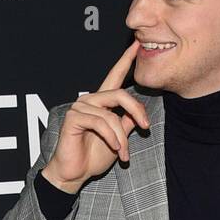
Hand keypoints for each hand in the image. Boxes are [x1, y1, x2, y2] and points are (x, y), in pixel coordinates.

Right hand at [41, 38, 149, 192]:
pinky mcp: (74, 118)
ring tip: (124, 153)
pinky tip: (114, 148)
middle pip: (120, 94)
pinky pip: (100, 123)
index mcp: (101, 103)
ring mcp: (80, 107)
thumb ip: (127, 123)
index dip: (125, 60)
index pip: (115, 77)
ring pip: (112, 115)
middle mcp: (89, 101)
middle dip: (136, 110)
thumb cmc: (92, 158)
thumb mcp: (118, 139)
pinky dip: (111, 137)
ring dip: (122, 137)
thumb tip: (140, 113)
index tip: (136, 45)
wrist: (74, 174)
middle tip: (146, 127)